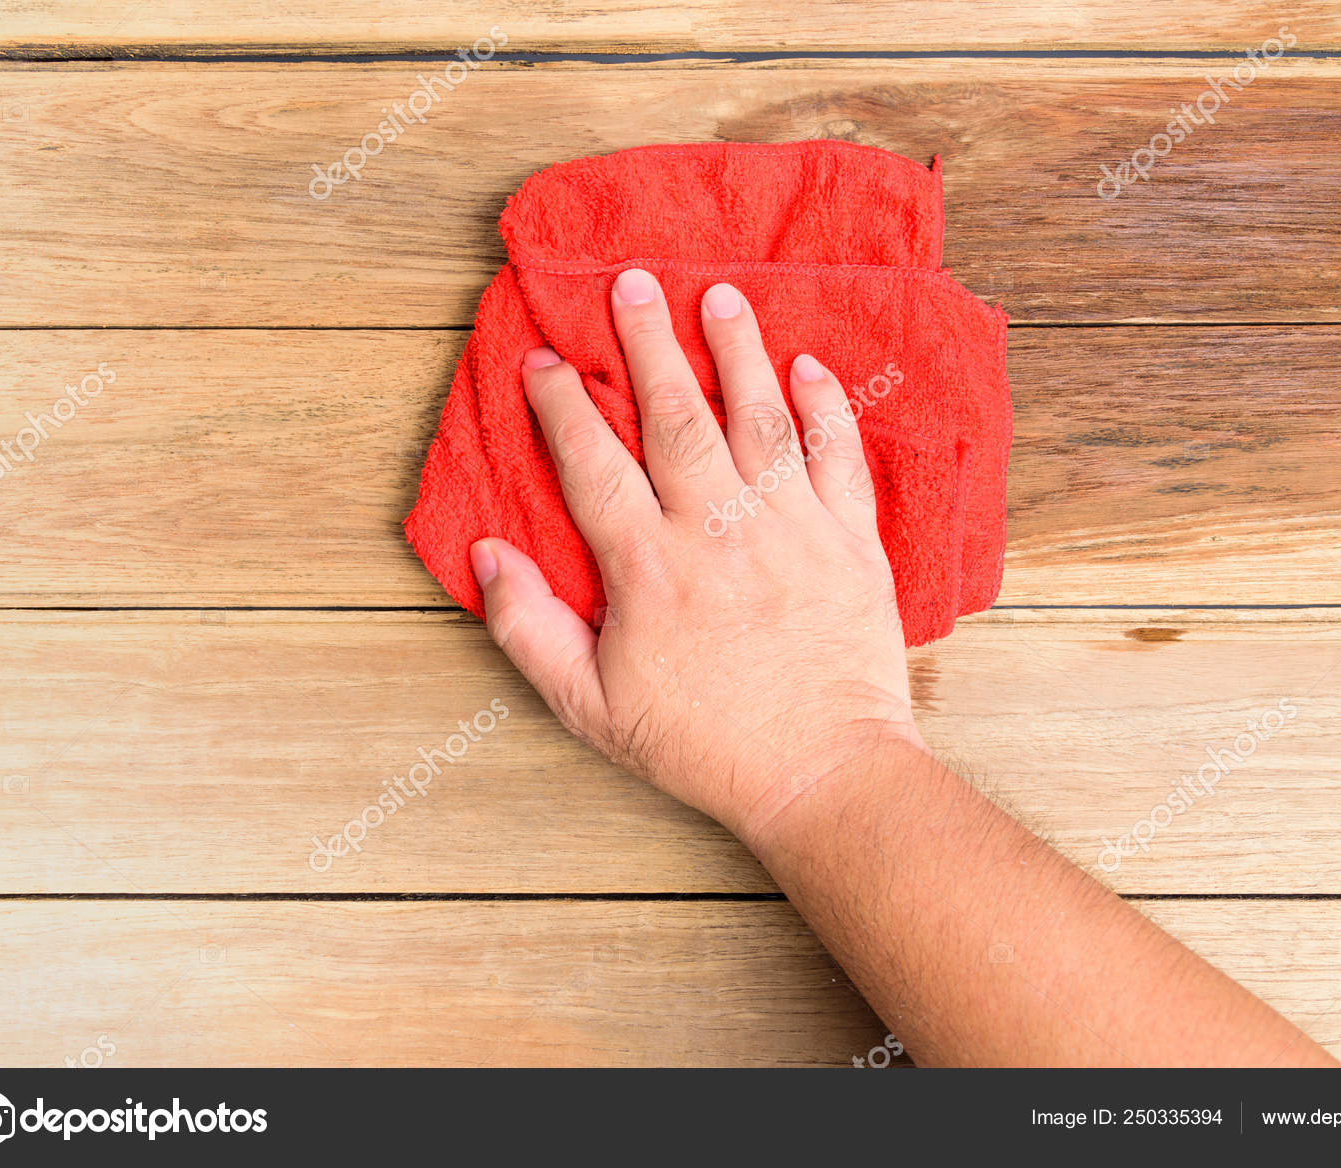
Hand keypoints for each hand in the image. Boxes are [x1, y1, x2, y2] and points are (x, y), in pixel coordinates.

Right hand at [470, 268, 924, 844]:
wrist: (821, 774)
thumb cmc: (703, 746)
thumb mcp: (591, 706)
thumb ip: (530, 628)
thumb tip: (489, 555)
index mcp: (650, 566)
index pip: (593, 462)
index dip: (563, 404)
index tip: (545, 357)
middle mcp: (719, 529)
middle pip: (677, 415)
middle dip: (649, 343)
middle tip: (634, 281)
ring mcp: (791, 529)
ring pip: (760, 418)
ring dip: (738, 352)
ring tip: (719, 297)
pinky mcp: (851, 542)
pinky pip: (837, 457)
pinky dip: (825, 407)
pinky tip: (809, 366)